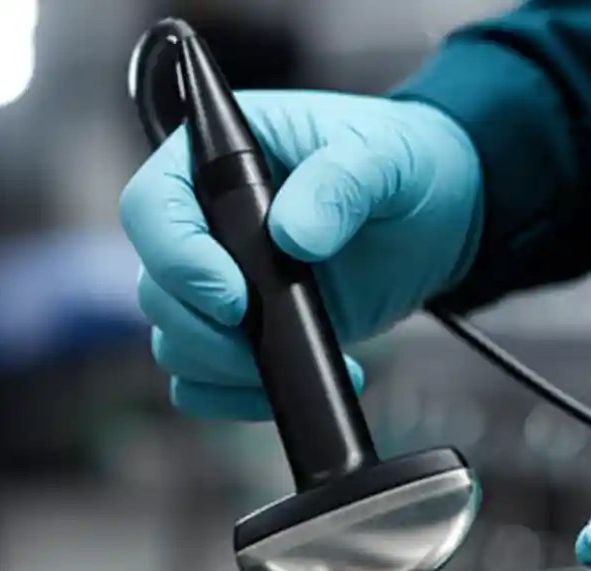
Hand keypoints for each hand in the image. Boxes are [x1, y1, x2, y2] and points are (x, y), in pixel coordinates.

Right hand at [120, 90, 482, 419]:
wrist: (439, 215)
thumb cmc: (403, 162)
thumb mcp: (385, 155)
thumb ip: (341, 182)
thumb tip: (294, 236)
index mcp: (218, 158)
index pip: (152, 206)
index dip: (178, 259)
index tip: (233, 298)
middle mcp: (204, 220)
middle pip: (156, 287)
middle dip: (204, 330)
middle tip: (268, 339)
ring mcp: (220, 278)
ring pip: (174, 339)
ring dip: (225, 366)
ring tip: (304, 355)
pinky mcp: (241, 330)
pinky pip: (201, 380)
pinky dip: (234, 395)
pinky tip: (296, 381)